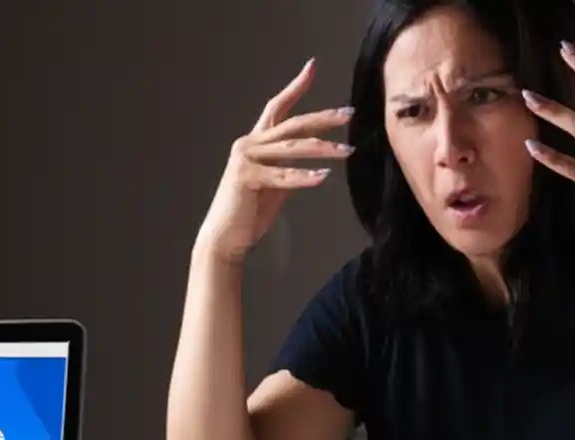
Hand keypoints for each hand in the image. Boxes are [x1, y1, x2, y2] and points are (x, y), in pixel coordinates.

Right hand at [196, 58, 354, 262]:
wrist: (225, 237)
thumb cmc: (250, 212)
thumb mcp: (275, 185)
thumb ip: (289, 167)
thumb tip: (314, 162)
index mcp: (255, 142)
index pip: (277, 107)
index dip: (295, 87)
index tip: (312, 67)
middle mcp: (249, 144)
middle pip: (292, 125)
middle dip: (323, 118)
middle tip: (348, 113)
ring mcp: (245, 159)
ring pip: (292, 148)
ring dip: (323, 149)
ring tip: (347, 150)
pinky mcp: (246, 177)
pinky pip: (283, 176)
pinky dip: (305, 177)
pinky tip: (324, 177)